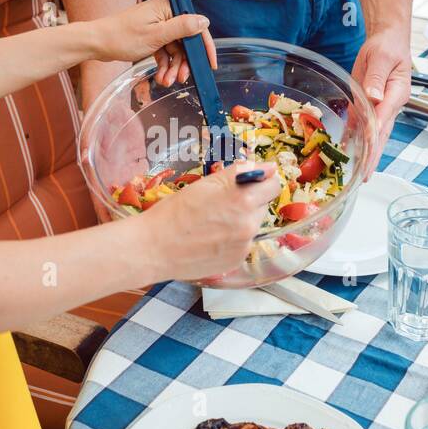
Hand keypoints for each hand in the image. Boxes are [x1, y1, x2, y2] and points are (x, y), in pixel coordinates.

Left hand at [92, 0, 214, 86]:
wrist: (97, 43)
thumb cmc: (122, 37)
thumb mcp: (156, 35)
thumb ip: (182, 28)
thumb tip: (205, 21)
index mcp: (168, 8)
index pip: (196, 26)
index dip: (204, 47)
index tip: (209, 64)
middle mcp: (165, 14)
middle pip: (186, 41)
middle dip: (184, 62)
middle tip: (181, 79)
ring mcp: (158, 25)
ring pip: (175, 50)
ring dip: (173, 67)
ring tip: (166, 81)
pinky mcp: (151, 35)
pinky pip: (165, 52)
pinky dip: (164, 65)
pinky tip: (160, 76)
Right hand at [139, 162, 279, 281]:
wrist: (154, 248)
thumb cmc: (174, 212)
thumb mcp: (206, 184)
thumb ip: (241, 173)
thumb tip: (269, 167)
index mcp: (243, 200)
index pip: (273, 185)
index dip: (262, 181)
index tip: (252, 182)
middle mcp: (249, 224)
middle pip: (263, 205)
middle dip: (248, 202)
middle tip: (221, 204)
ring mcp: (244, 245)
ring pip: (252, 225)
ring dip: (240, 221)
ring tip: (212, 223)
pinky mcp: (237, 260)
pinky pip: (242, 244)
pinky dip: (232, 240)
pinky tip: (211, 238)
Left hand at [351, 31, 410, 179]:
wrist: (387, 41)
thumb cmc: (387, 47)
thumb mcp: (382, 58)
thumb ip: (377, 78)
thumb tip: (374, 96)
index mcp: (397, 93)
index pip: (384, 117)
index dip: (375, 133)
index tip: (368, 148)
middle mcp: (390, 104)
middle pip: (381, 133)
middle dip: (373, 155)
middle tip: (366, 175)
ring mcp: (380, 107)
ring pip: (372, 134)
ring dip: (365, 153)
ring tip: (358, 172)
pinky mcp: (368, 104)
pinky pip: (361, 124)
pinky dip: (353, 138)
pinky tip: (344, 149)